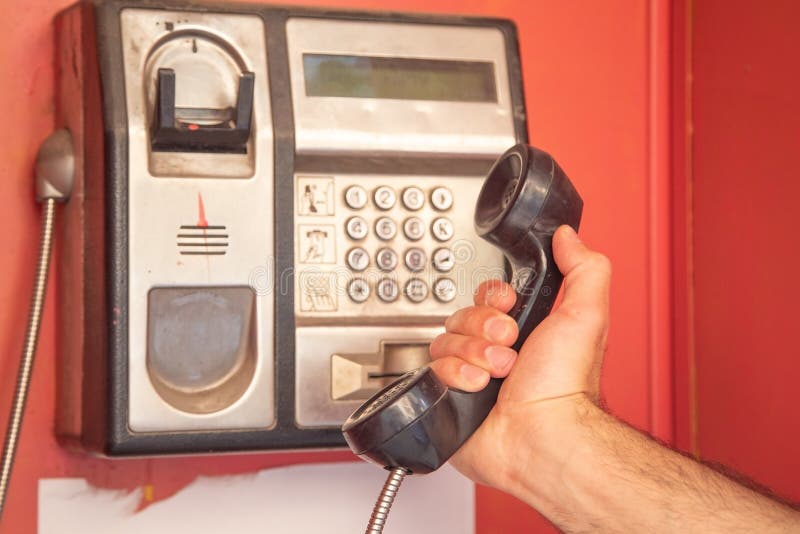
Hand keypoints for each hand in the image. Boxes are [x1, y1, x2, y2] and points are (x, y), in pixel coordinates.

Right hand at [428, 225, 610, 490]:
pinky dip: (456, 377)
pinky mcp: (449, 398)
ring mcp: (471, 376)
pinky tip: (478, 388)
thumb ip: (584, 270)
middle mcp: (494, 353)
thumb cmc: (566, 386)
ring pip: (445, 341)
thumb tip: (567, 237)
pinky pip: (432, 370)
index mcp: (522, 332)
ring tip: (498, 374)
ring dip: (474, 355)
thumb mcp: (585, 316)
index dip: (492, 298)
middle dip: (484, 329)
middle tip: (509, 347)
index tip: (508, 307)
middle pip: (462, 315)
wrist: (542, 436)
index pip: (487, 297)